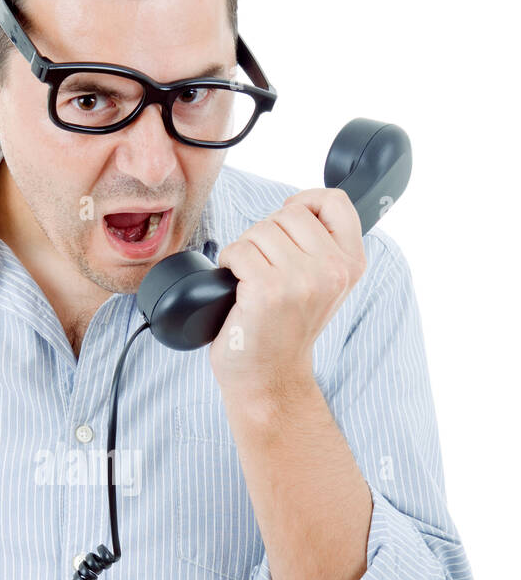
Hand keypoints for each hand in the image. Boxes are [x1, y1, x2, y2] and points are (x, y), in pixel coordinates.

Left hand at [209, 187, 366, 403]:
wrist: (269, 378)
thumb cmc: (286, 330)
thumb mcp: (322, 285)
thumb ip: (321, 247)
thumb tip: (297, 206)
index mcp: (351, 265)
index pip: (335, 201)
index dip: (306, 202)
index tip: (288, 227)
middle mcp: (332, 271)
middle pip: (289, 213)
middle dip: (267, 234)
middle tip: (265, 268)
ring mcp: (301, 280)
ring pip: (261, 229)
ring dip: (246, 250)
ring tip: (250, 280)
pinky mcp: (268, 291)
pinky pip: (238, 249)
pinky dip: (228, 263)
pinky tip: (235, 286)